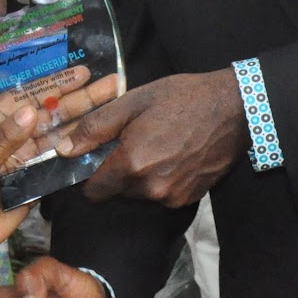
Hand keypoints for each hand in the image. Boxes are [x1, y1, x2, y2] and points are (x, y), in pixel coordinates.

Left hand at [0, 66, 119, 261]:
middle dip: (79, 101)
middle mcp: (9, 140)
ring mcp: (20, 166)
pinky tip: (100, 152)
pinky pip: (55, 174)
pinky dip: (75, 163)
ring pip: (57, 142)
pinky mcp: (28, 191)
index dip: (53, 85)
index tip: (81, 73)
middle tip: (112, 85)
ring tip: (113, 112)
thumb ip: (2, 139)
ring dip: (83, 128)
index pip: (27, 98)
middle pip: (49, 117)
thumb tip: (33, 110)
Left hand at [53, 71, 246, 205]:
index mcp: (132, 164)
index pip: (93, 191)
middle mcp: (151, 188)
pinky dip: (161, 180)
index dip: (89, 176)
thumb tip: (64, 149)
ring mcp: (173, 196)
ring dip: (139, 177)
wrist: (233, 108)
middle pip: (116, 192)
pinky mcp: (190, 198)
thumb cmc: (180, 98)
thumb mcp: (132, 103)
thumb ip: (94, 128)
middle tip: (129, 144)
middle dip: (116, 173)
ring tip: (154, 146)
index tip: (95, 159)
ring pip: (140, 194)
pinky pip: (162, 195)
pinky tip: (172, 156)